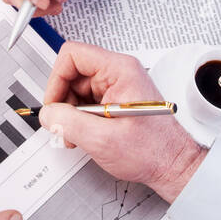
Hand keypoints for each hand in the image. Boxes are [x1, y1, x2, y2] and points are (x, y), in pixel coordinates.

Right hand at [38, 42, 206, 202]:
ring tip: (77, 135)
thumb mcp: (102, 139)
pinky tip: (85, 135)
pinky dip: (79, 119)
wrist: (172, 165)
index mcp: (120, 70)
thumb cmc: (153, 151)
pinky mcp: (114, 100)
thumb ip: (69, 123)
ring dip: (70, 114)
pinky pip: (86, 102)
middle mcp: (119, 73)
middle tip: (64, 125)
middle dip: (63, 102)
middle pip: (72, 73)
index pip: (73, 54)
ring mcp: (117, 86)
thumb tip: (48, 113)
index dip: (56, 79)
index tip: (54, 104)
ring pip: (76, 89)